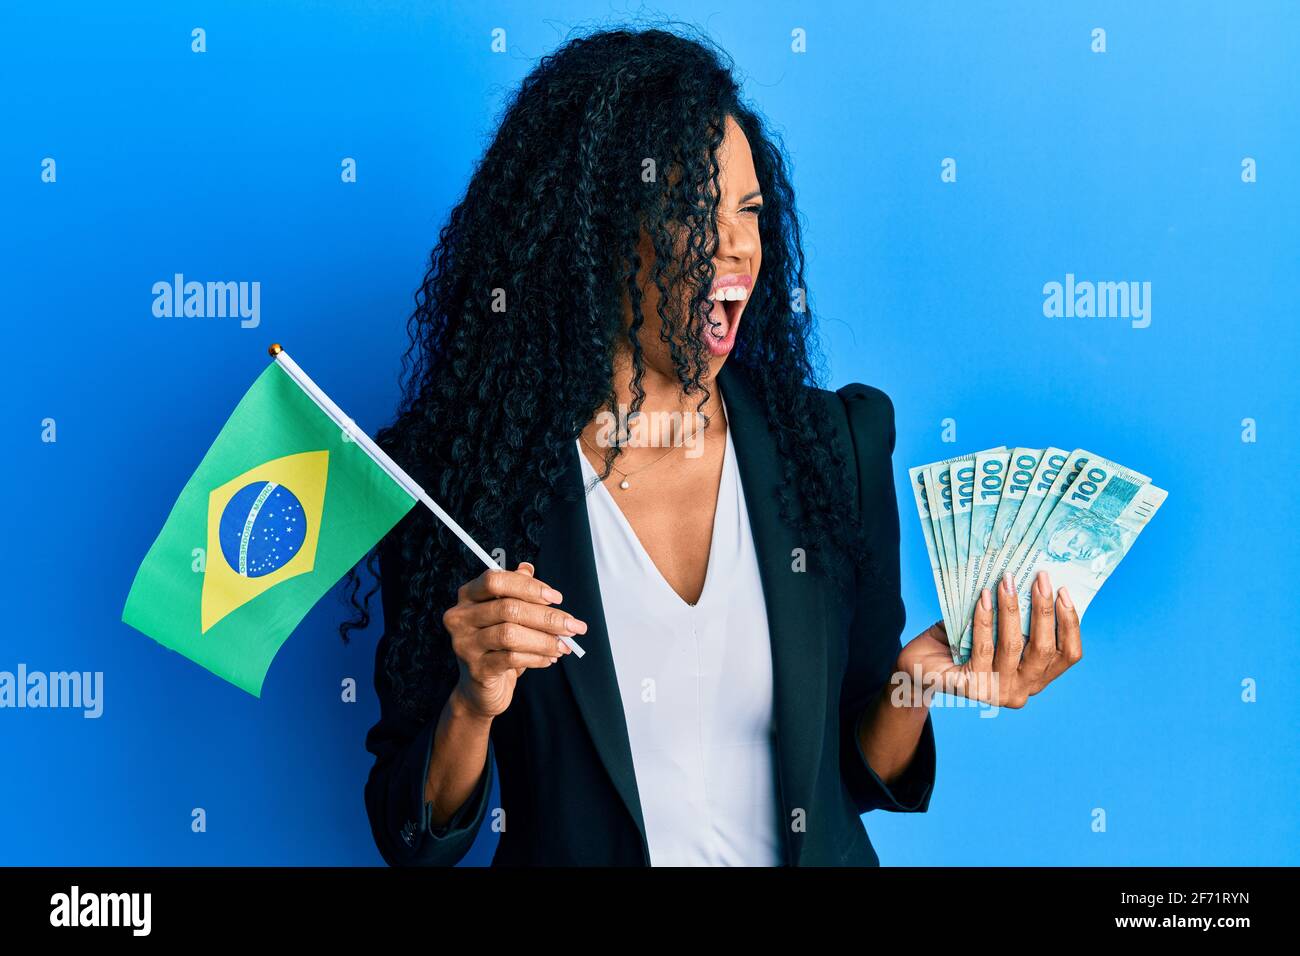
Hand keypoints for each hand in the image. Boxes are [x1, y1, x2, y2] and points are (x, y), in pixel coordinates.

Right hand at [442, 561, 587, 719]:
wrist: (480, 688)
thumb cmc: (497, 645)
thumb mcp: (506, 615)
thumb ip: (515, 591)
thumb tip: (528, 569)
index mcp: (468, 596)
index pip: (496, 580)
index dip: (529, 587)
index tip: (557, 598)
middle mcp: (461, 617)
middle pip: (508, 608)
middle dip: (547, 617)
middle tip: (573, 626)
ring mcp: (465, 644)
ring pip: (510, 634)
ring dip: (545, 640)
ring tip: (564, 646)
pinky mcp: (476, 669)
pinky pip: (512, 658)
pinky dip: (537, 657)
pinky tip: (550, 658)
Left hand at [896, 569, 1082, 708]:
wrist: (919, 667)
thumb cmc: (960, 645)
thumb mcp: (996, 632)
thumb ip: (1017, 618)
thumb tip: (1034, 581)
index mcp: (1034, 678)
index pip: (1067, 656)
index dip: (1070, 624)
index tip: (1063, 592)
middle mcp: (1020, 691)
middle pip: (1044, 650)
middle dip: (1044, 610)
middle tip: (1040, 578)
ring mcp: (996, 692)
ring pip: (1013, 646)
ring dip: (1012, 608)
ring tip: (1007, 580)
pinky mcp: (971, 688)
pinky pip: (982, 647)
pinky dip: (984, 619)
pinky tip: (983, 597)